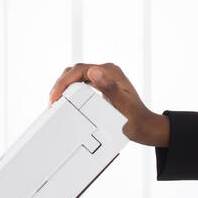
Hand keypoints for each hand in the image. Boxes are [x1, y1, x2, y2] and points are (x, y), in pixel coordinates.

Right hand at [48, 62, 170, 146]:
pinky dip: (70, 91)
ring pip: (76, 77)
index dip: (64, 82)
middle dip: (61, 85)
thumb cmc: (136, 120)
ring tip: (56, 103)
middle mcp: (107, 72)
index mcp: (111, 72)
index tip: (56, 96)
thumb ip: (109, 88)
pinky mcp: (101, 85)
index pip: (80, 70)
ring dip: (64, 87)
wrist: (145, 127)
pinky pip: (81, 83)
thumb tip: (93, 72)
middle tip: (52, 102)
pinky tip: (65, 101)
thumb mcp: (122, 106)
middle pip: (75, 71)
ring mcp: (104, 78)